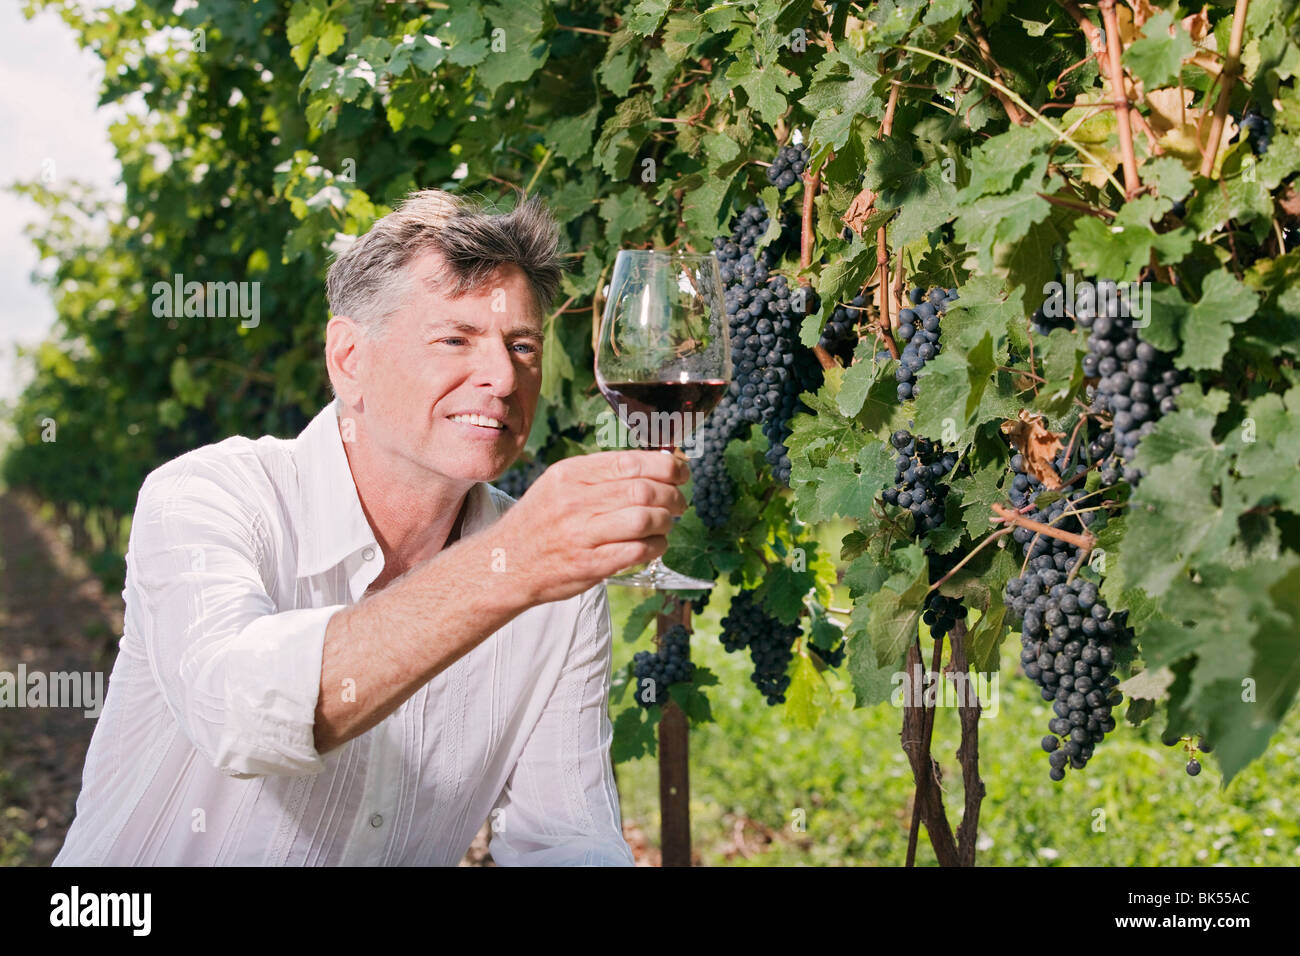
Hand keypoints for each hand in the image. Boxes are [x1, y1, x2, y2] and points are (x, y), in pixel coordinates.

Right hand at [490, 450, 689, 605]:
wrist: (504, 564)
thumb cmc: (540, 523)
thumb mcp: (559, 485)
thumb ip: (601, 475)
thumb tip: (655, 466)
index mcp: (570, 474)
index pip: (630, 462)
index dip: (666, 466)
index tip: (681, 471)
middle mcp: (574, 501)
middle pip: (642, 490)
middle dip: (672, 495)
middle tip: (679, 502)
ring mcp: (581, 535)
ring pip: (643, 519)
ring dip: (665, 521)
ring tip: (666, 523)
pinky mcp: (588, 565)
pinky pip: (636, 551)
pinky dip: (656, 547)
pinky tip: (655, 545)